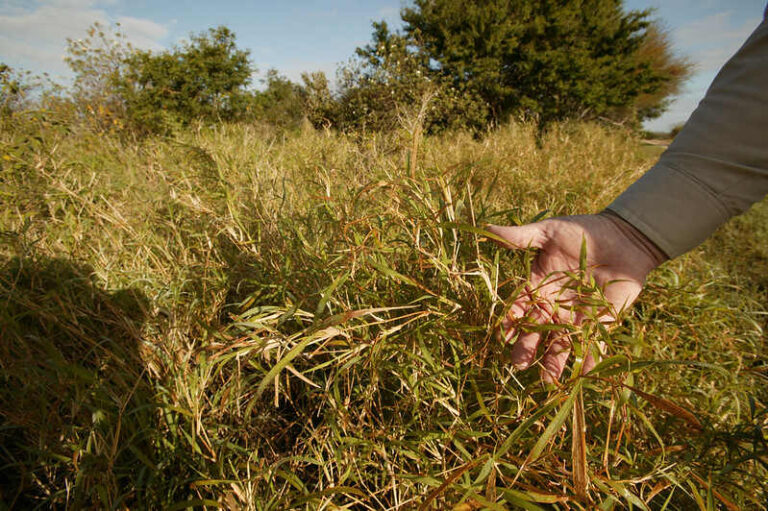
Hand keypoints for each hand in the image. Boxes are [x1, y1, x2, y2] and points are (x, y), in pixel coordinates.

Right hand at [487, 213, 665, 382]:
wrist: (624, 236)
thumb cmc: (583, 231)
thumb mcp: (549, 231)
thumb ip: (520, 237)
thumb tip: (487, 230)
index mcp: (538, 286)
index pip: (520, 307)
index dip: (511, 321)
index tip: (503, 334)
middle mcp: (554, 305)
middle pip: (538, 330)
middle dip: (529, 347)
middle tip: (519, 364)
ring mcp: (577, 316)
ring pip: (563, 342)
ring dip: (555, 361)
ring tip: (548, 381)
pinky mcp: (602, 321)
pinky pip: (595, 343)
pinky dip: (591, 359)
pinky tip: (585, 376)